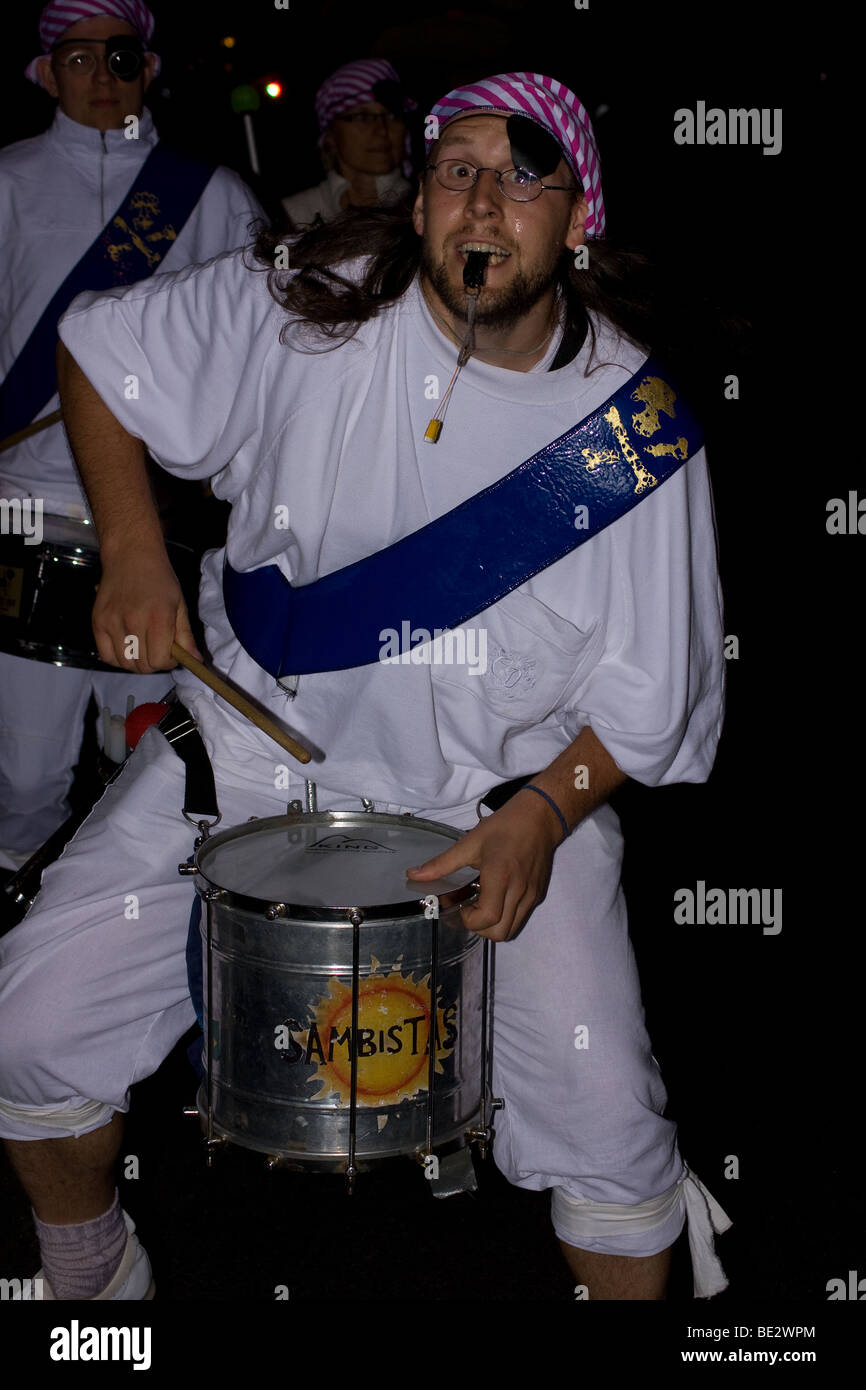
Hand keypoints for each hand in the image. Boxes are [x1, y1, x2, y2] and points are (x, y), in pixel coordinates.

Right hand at [92, 545, 200, 673]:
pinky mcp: (97, 622)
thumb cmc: (159, 579)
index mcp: (157, 618)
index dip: (169, 663)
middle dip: (154, 664)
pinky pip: (106, 656)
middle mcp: (133, 622)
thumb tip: (196, 660)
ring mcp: (112, 623)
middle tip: (158, 650)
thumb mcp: (179, 604)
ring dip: (136, 663)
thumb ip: (186, 636)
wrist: (130, 555)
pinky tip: (126, 648)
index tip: (172, 655)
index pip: (160, 660)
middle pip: (143, 666)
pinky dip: (118, 659)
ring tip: (143, 648)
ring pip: (124, 664)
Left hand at [406, 789, 563, 941]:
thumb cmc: (504, 827)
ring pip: (511, 929)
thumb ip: (442, 863)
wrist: (540, 817)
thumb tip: (412, 875)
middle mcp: (518, 891)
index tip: (460, 906)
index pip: (486, 918)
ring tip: (482, 904)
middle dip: (480, 928)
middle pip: (500, 933)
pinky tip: (496, 897)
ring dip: (493, 925)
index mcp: (500, 876)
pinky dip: (506, 917)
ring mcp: (531, 895)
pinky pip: (520, 917)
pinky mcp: (538, 894)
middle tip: (469, 909)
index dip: (469, 920)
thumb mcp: (470, 842)